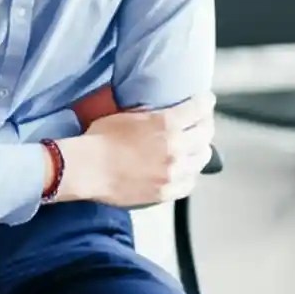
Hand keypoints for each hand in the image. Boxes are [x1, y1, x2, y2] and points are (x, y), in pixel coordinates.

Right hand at [59, 93, 215, 206]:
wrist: (87, 169)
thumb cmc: (100, 139)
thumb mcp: (130, 114)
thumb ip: (154, 114)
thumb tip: (165, 111)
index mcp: (167, 123)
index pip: (200, 108)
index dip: (205, 103)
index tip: (206, 101)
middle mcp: (176, 147)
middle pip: (206, 133)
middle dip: (206, 125)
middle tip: (201, 123)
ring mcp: (173, 172)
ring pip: (203, 158)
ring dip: (201, 149)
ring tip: (195, 147)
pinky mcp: (166, 191)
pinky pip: (190, 182)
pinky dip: (190, 174)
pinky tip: (186, 170)